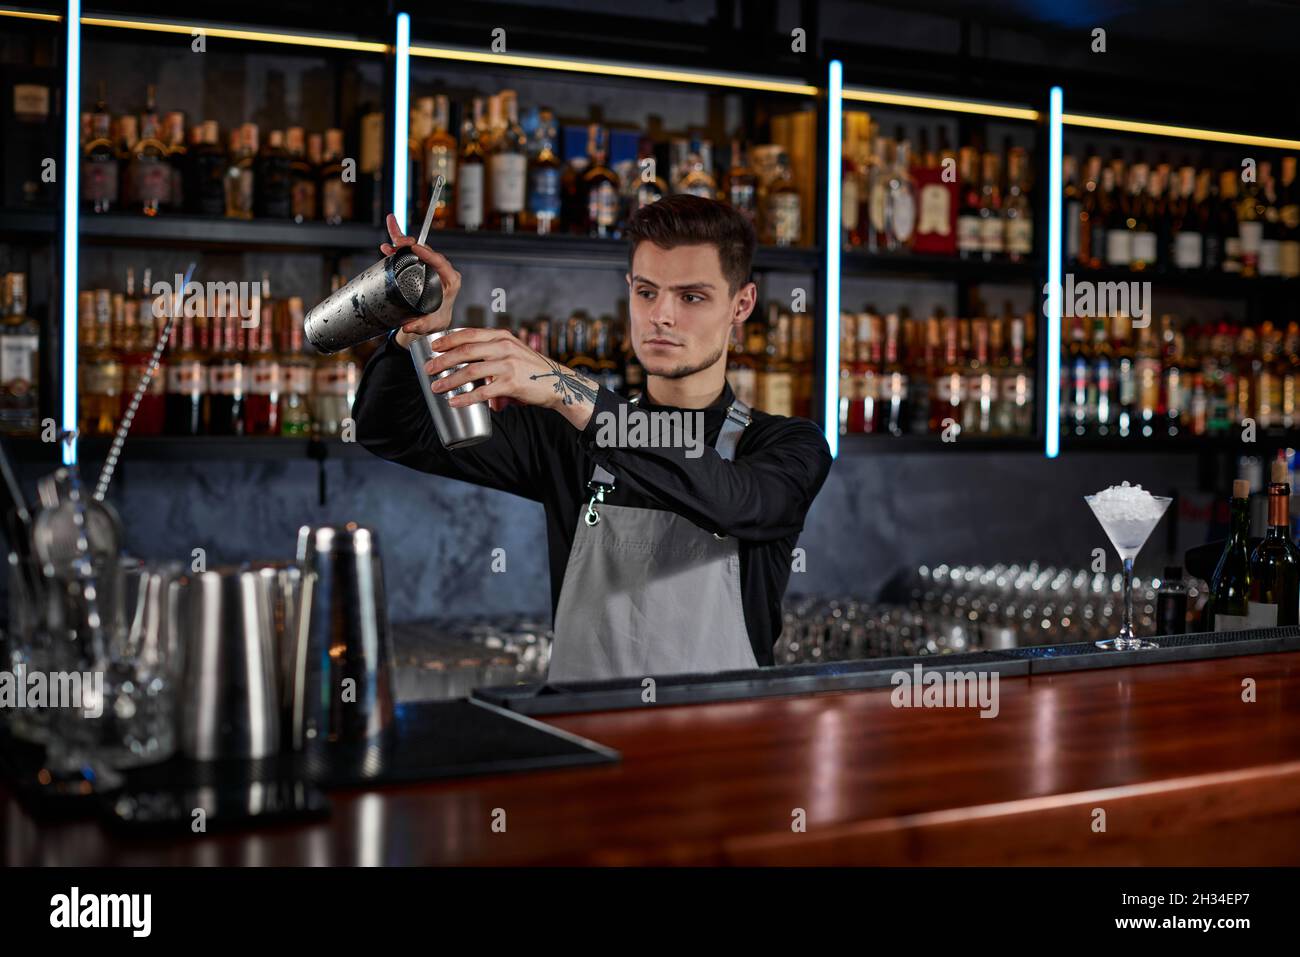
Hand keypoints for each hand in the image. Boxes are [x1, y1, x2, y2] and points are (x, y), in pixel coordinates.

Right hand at [378, 213, 461, 348]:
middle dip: (411, 245)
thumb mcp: (431, 324)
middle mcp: (442, 270)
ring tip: (390, 243)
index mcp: (450, 280)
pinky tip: (391, 233)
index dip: (428, 253)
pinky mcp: (421, 264)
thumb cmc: (437, 318)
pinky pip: (410, 250)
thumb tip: (409, 326)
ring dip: (403, 243)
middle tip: (398, 243)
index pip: (441, 262)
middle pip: (427, 252)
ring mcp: (431, 265)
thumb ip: (421, 325)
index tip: (415, 248)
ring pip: (418, 249)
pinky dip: (400, 243)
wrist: (433, 319)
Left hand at [424, 327, 601, 429]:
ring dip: (450, 380)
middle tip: (429, 369)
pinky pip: (483, 392)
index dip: (448, 340)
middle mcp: (504, 347)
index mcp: (502, 336)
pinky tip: (454, 401)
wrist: (557, 383)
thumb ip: (492, 350)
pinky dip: (466, 397)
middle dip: (443, 361)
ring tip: (436, 387)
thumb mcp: (513, 350)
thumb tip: (465, 359)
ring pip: (471, 371)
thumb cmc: (531, 368)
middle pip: (466, 351)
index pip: (469, 334)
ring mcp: (508, 365)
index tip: (433, 347)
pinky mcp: (512, 384)